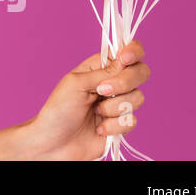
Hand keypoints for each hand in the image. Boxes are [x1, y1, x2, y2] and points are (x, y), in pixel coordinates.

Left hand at [18, 39, 150, 159]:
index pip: (126, 51)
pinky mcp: (122, 124)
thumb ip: (103, 73)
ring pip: (138, 98)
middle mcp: (113, 83)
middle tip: (102, 90)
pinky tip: (98, 129)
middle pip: (141, 72)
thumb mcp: (76, 84)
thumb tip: (125, 63)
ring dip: (113, 107)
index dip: (133, 51)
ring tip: (95, 112)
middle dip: (125, 82)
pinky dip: (113, 126)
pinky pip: (132, 120)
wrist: (55, 143)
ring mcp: (118, 104)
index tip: (125, 58)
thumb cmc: (59, 110)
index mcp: (100, 67)